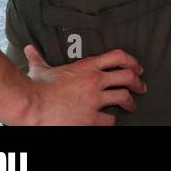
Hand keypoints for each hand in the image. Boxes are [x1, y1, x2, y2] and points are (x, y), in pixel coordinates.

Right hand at [20, 45, 146, 125]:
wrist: (30, 105)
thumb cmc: (34, 87)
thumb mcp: (39, 69)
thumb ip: (38, 58)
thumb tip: (29, 49)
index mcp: (86, 66)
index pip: (118, 56)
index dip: (132, 61)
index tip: (137, 67)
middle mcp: (95, 80)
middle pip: (127, 76)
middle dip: (137, 82)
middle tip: (140, 87)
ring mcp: (94, 99)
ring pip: (123, 97)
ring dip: (130, 102)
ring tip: (131, 105)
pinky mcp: (90, 118)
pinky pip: (109, 120)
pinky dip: (111, 121)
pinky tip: (110, 121)